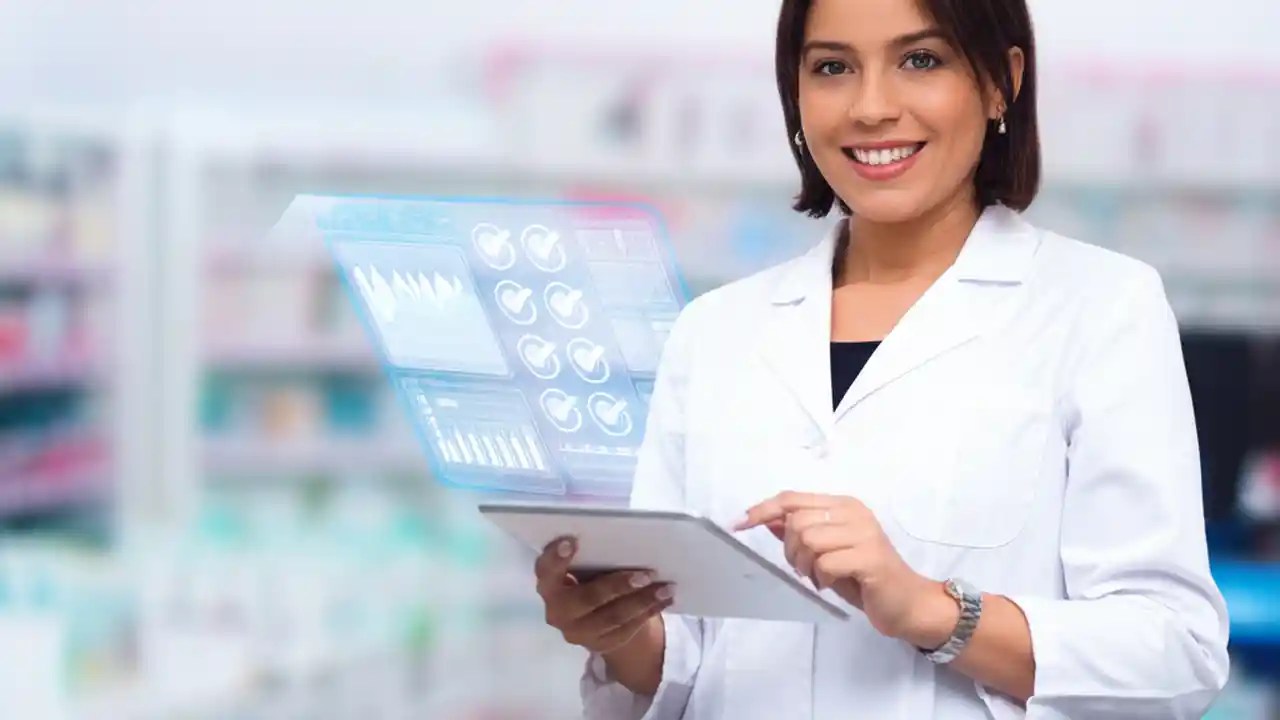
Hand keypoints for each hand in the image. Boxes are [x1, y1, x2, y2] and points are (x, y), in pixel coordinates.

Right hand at [534, 536, 675, 654]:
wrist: (593, 618)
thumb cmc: (588, 578)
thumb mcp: (583, 567)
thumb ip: (591, 556)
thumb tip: (623, 536)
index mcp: (549, 584)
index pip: (546, 570)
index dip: (555, 558)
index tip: (571, 540)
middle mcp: (558, 611)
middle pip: (587, 598)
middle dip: (618, 586)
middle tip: (647, 574)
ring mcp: (578, 632)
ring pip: (613, 616)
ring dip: (643, 600)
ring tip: (667, 587)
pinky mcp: (600, 645)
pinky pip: (627, 628)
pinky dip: (649, 611)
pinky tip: (666, 599)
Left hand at [736, 492, 954, 644]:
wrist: (907, 603)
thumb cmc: (864, 577)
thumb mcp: (827, 552)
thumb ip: (800, 532)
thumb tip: (766, 518)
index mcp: (843, 505)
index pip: (792, 498)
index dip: (762, 509)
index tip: (737, 523)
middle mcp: (854, 512)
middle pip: (796, 521)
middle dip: (790, 550)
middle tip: (804, 569)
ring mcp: (864, 533)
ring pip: (808, 539)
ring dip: (805, 565)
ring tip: (819, 577)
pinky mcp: (870, 557)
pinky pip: (825, 562)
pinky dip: (821, 577)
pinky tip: (832, 584)